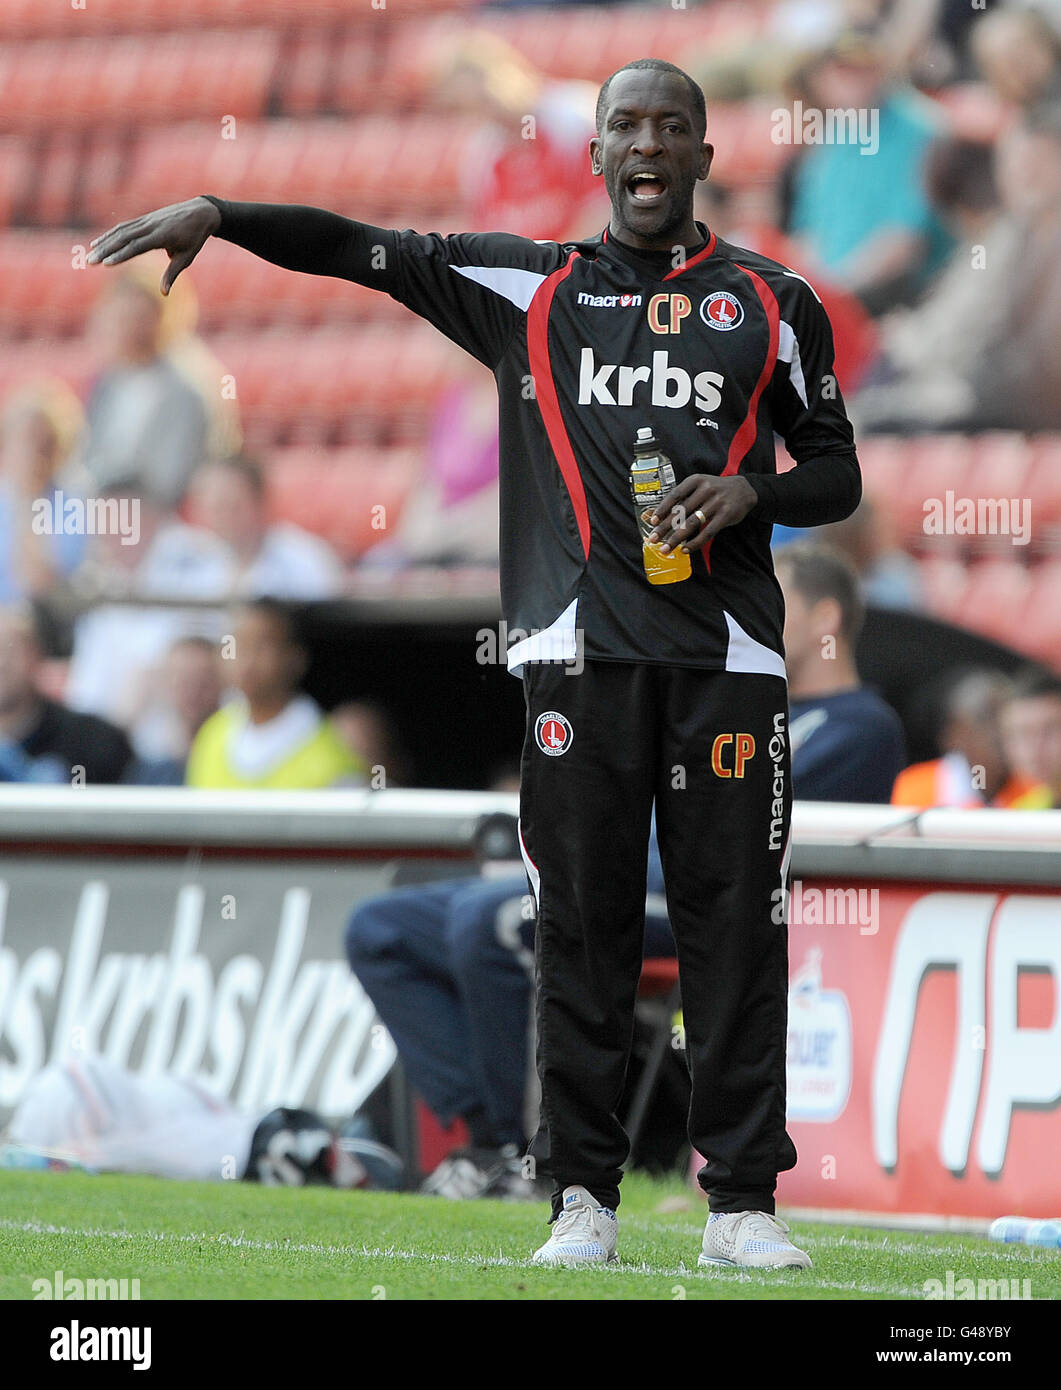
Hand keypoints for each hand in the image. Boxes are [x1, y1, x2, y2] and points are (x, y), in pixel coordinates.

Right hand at [86, 196, 221, 294]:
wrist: (200, 213)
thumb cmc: (195, 239)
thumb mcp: (186, 258)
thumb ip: (172, 274)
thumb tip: (164, 294)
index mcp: (162, 236)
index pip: (137, 247)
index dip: (121, 255)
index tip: (106, 263)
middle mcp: (151, 226)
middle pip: (124, 239)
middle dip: (106, 250)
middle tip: (90, 261)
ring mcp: (146, 221)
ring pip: (121, 231)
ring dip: (104, 242)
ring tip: (90, 253)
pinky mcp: (144, 219)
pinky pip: (124, 226)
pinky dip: (110, 234)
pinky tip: (99, 241)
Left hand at [647, 473, 757, 553]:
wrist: (745, 489)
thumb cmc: (715, 490)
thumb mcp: (700, 486)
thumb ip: (682, 498)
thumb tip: (656, 515)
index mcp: (696, 480)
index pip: (675, 495)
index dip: (662, 509)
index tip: (652, 521)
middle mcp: (706, 490)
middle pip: (681, 512)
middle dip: (665, 527)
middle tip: (653, 539)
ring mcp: (716, 502)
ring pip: (692, 523)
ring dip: (677, 538)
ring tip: (666, 549)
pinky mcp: (726, 515)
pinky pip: (707, 532)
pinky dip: (695, 543)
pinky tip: (685, 550)